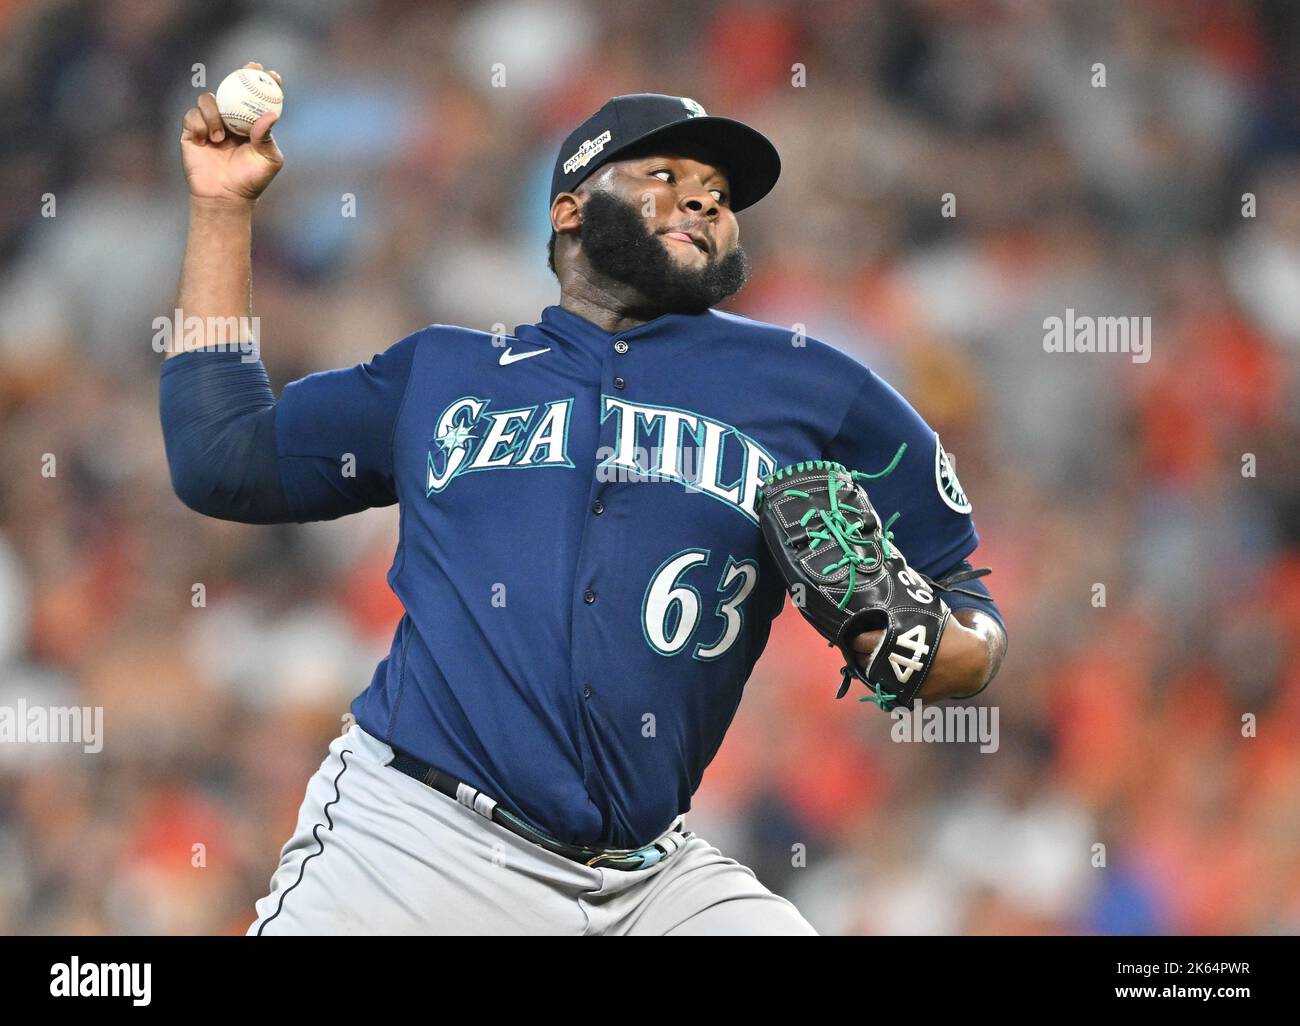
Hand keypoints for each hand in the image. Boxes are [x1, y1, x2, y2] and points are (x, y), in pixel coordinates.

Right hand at [180, 62, 284, 203]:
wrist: (226, 197)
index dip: (263, 83)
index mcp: (250, 124)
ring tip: (222, 137)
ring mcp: (210, 124)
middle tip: (248, 70)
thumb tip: (271, 115)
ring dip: (215, 113)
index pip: (256, 98)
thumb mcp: (268, 159)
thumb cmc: (252, 180)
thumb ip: (268, 137)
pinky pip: (192, 116)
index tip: (272, 75)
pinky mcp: (192, 132)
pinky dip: (201, 125)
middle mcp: (229, 120)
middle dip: (240, 75)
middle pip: (231, 88)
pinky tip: (208, 141)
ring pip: (208, 100)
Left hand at [851, 610, 992, 701]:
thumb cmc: (947, 633)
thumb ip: (903, 605)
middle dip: (861, 652)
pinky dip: (884, 681)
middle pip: (862, 661)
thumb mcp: (926, 613)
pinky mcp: (907, 699)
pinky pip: (885, 691)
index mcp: (896, 642)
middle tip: (862, 644)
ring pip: (871, 677)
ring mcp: (900, 686)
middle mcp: (895, 667)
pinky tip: (886, 670)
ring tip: (872, 656)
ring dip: (869, 667)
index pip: (860, 642)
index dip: (856, 636)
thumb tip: (888, 580)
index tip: (856, 631)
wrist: (971, 662)